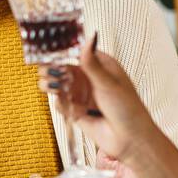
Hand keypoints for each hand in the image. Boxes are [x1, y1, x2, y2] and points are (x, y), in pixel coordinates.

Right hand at [38, 34, 159, 164]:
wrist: (129, 140)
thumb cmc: (127, 108)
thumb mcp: (107, 83)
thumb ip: (92, 62)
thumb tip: (89, 37)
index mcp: (99, 65)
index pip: (74, 51)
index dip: (60, 51)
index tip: (48, 51)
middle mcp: (88, 78)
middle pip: (61, 67)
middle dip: (52, 69)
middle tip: (49, 72)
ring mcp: (80, 94)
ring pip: (56, 84)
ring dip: (51, 84)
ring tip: (54, 87)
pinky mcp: (75, 110)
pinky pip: (59, 103)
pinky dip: (60, 103)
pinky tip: (68, 106)